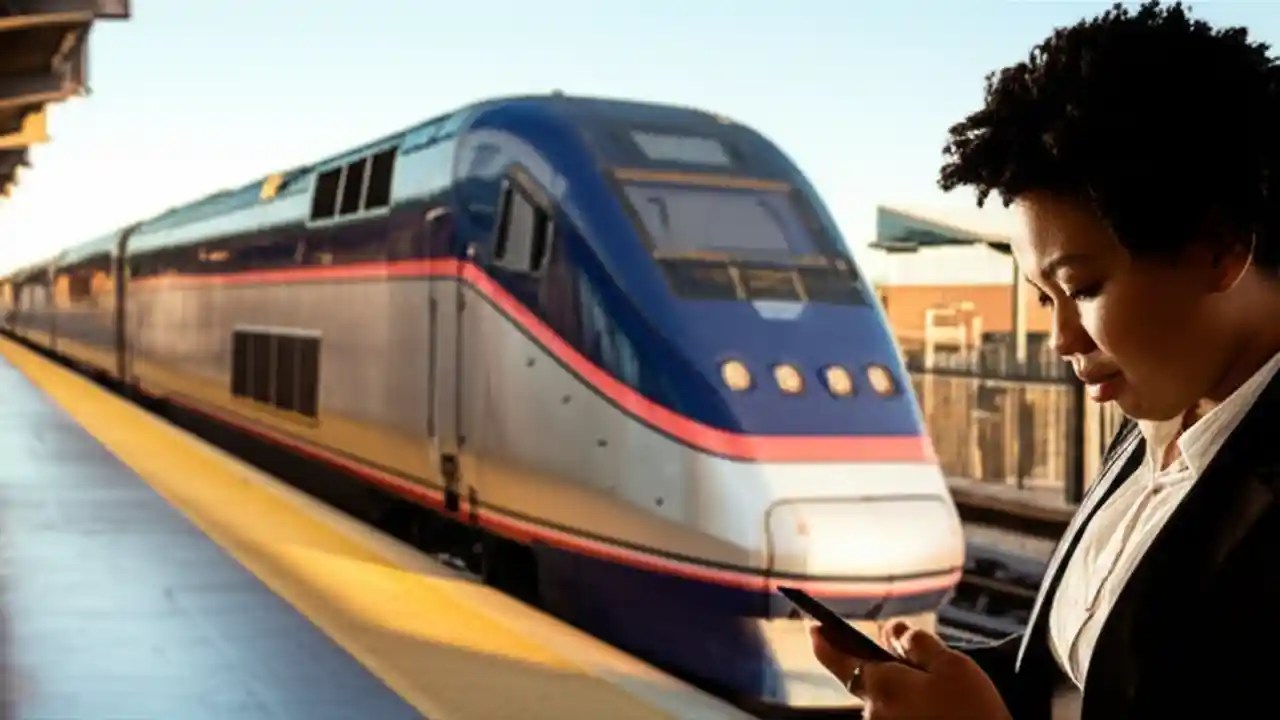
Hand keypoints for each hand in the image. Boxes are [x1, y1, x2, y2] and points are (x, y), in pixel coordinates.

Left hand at [810, 620, 1012, 719]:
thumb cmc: (974, 714)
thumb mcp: (953, 667)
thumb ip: (917, 643)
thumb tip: (891, 630)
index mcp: (881, 686)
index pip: (839, 659)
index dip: (825, 642)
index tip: (814, 628)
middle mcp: (873, 713)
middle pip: (870, 680)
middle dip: (887, 667)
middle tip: (916, 659)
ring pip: (887, 701)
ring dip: (903, 691)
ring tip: (941, 692)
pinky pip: (898, 717)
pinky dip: (912, 709)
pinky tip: (940, 710)